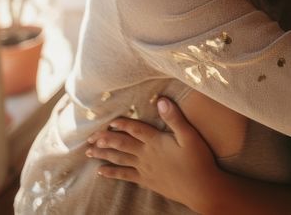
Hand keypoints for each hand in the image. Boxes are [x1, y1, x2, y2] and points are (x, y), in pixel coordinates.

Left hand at [87, 98, 220, 210]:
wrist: (201, 189)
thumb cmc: (198, 160)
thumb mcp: (190, 136)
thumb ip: (175, 118)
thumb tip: (161, 100)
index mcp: (156, 141)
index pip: (135, 129)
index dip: (122, 124)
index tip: (109, 121)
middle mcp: (147, 154)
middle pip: (122, 144)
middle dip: (105, 139)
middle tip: (90, 137)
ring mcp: (145, 169)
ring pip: (120, 159)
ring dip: (104, 154)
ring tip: (89, 151)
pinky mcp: (147, 180)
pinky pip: (125, 176)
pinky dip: (112, 173)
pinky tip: (101, 172)